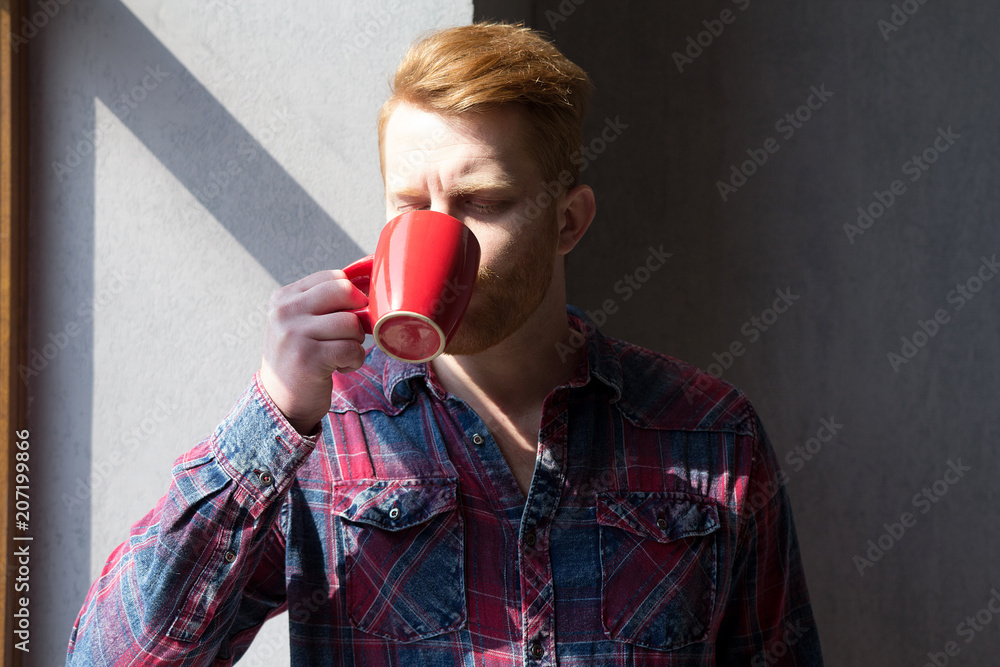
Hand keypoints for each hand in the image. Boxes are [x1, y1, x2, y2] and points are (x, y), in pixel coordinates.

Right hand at [259, 270, 367, 434]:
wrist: (279, 402)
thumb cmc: (301, 359)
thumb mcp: (302, 323)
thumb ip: (325, 302)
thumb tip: (368, 285)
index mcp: (284, 298)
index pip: (334, 277)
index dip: (354, 294)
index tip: (352, 313)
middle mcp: (285, 312)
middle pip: (344, 291)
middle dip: (358, 313)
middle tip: (352, 333)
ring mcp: (294, 334)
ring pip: (351, 323)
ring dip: (356, 342)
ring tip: (341, 354)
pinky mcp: (308, 359)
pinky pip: (351, 349)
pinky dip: (354, 360)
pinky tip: (340, 367)